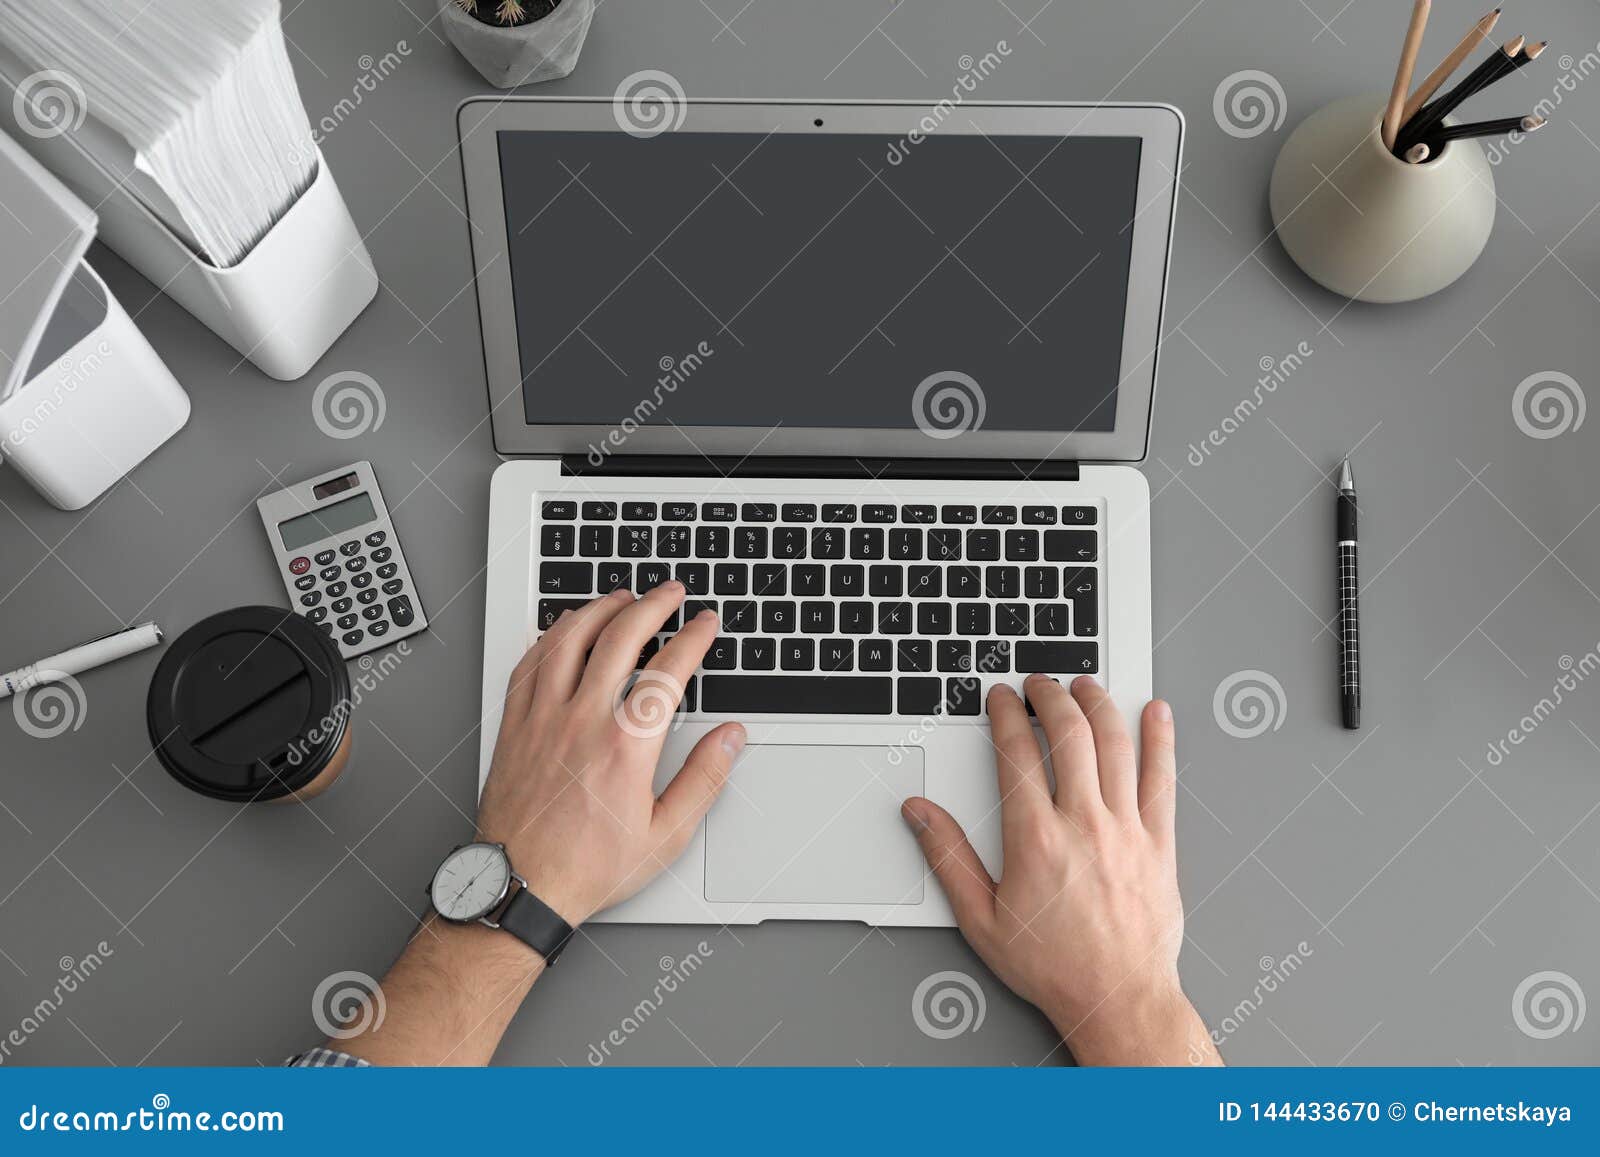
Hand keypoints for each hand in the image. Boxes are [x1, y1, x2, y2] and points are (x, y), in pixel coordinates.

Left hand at [478, 582, 745, 925]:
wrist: (520, 888)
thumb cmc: (588, 868)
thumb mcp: (665, 835)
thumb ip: (704, 779)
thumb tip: (730, 739)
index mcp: (625, 745)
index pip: (668, 670)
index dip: (693, 638)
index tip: (706, 623)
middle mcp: (581, 720)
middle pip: (619, 637)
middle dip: (651, 605)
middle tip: (669, 592)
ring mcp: (542, 719)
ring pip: (569, 639)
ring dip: (599, 608)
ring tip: (621, 596)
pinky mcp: (514, 726)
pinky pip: (529, 664)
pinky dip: (550, 636)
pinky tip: (563, 629)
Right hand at [903, 674, 1218, 1065]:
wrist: (1118, 999)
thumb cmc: (1053, 966)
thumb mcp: (980, 918)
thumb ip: (947, 857)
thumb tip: (919, 813)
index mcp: (1035, 838)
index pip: (1015, 753)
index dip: (1004, 714)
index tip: (1000, 697)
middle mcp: (1084, 824)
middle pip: (1069, 734)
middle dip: (1051, 696)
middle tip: (1040, 683)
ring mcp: (1126, 830)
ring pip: (1115, 744)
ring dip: (1098, 704)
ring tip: (1085, 686)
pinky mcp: (1160, 843)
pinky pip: (1163, 778)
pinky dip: (1160, 739)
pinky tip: (1157, 714)